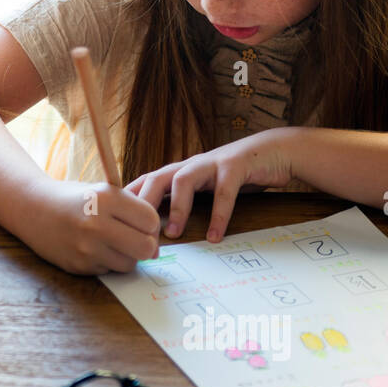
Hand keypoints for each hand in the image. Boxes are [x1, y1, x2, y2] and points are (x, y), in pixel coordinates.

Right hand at [26, 178, 160, 274]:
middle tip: (137, 239)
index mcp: (105, 198)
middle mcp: (96, 223)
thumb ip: (133, 212)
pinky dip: (108, 261)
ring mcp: (87, 247)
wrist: (34, 209)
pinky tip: (95, 248)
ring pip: (130, 263)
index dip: (151, 224)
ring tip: (113, 242)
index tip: (142, 223)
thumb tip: (157, 248)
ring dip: (127, 256)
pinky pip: (110, 270)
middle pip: (146, 247)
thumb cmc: (75, 199)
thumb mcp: (104, 191)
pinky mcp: (79, 265)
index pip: (151, 220)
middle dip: (147, 245)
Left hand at [127, 128, 295, 242]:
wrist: (274, 151)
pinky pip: (225, 192)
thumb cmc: (234, 175)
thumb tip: (159, 231)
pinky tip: (215, 236)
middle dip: (142, 204)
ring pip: (183, 180)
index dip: (128, 201)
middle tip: (136, 233)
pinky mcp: (236, 166)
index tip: (113, 222)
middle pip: (156, 178)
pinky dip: (219, 215)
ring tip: (173, 234)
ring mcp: (212, 164)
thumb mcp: (205, 189)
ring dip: (176, 208)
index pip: (145, 183)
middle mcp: (190, 166)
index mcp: (179, 172)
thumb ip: (183, 203)